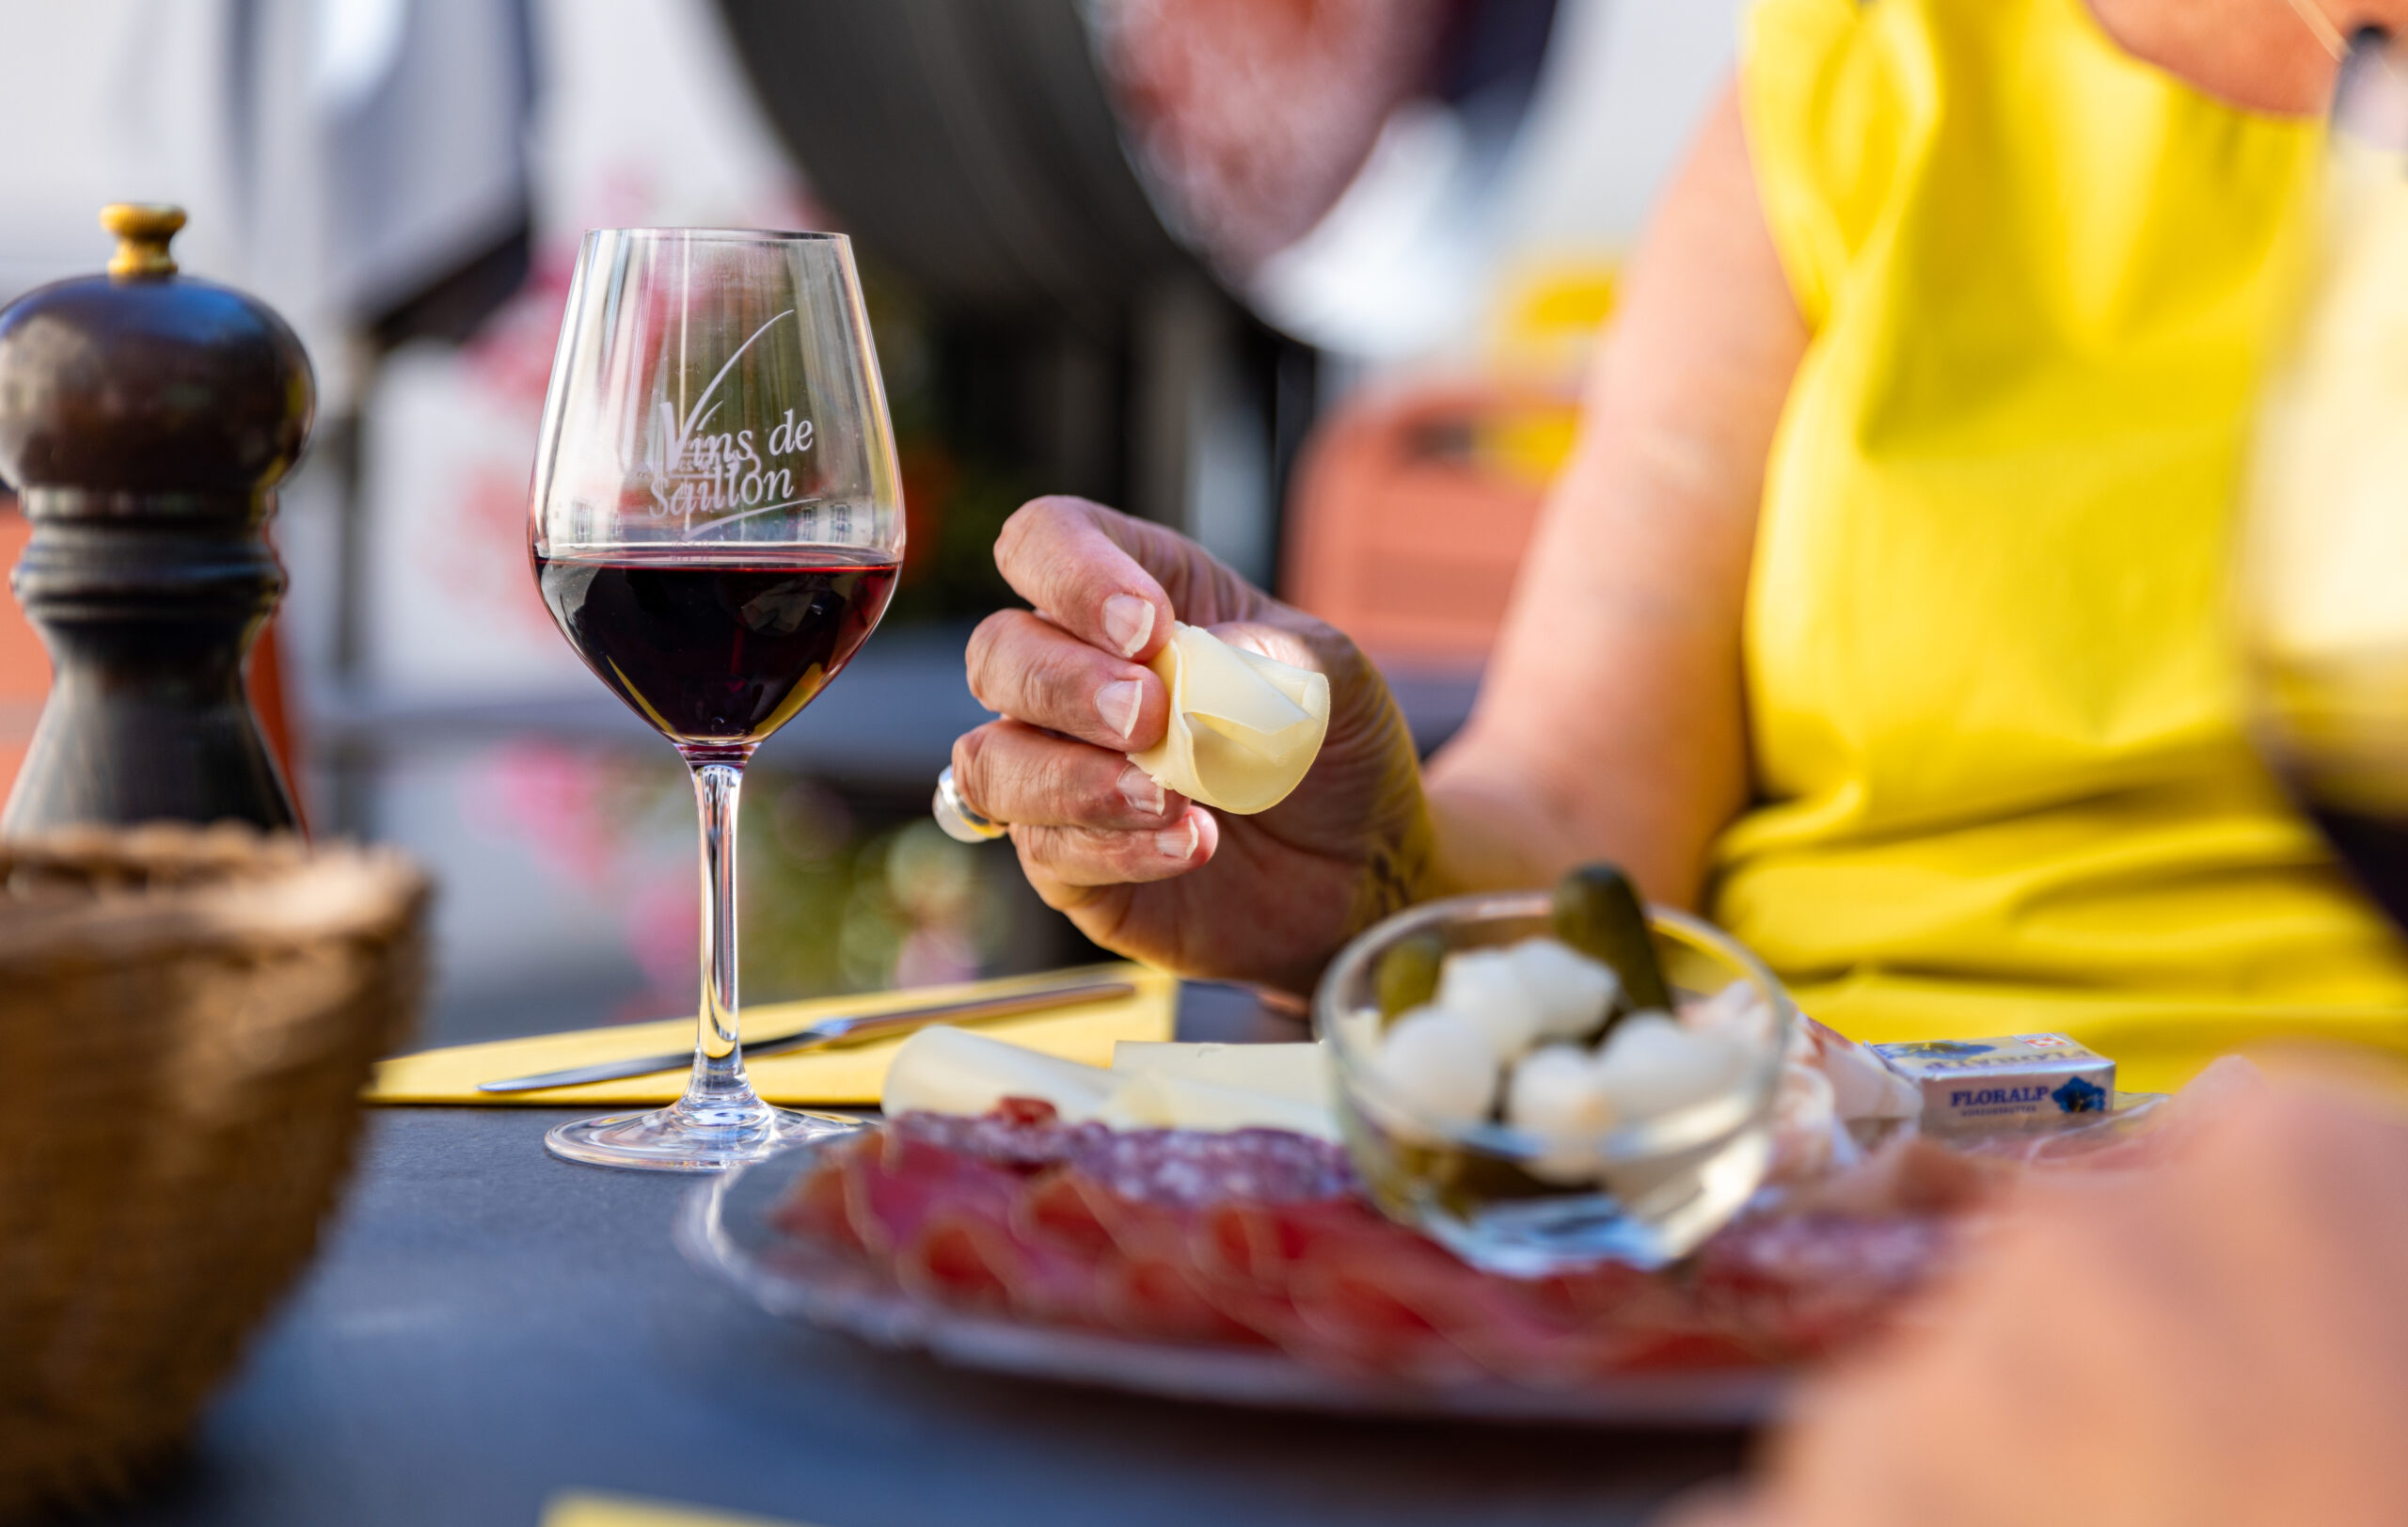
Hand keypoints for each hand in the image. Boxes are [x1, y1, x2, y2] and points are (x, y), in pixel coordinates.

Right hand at [953, 496, 1427, 992]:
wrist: (1356, 866)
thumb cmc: (1327, 746)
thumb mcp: (1330, 677)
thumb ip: (1266, 652)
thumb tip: (1193, 660)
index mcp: (1131, 594)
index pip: (1044, 542)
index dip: (1072, 573)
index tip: (1145, 628)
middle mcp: (1072, 674)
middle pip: (997, 650)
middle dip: (1065, 683)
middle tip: (1147, 717)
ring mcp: (1057, 768)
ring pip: (989, 761)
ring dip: (1070, 778)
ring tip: (1167, 797)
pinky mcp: (1065, 858)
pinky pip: (1045, 849)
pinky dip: (1117, 848)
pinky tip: (1195, 844)